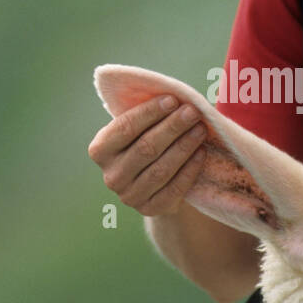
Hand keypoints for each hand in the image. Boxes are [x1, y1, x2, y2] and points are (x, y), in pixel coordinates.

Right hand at [88, 95, 208, 216]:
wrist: (154, 185)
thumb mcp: (140, 129)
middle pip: (145, 148)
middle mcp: (111, 175)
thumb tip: (175, 93)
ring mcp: (129, 196)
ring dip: (184, 146)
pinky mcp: (150, 209)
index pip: (125, 128)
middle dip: (172, 127)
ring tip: (200, 129)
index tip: (173, 99)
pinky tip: (201, 153)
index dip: (150, 113)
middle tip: (192, 112)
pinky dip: (189, 169)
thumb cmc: (147, 143)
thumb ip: (149, 114)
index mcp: (100, 150)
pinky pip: (173, 188)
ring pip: (161, 169)